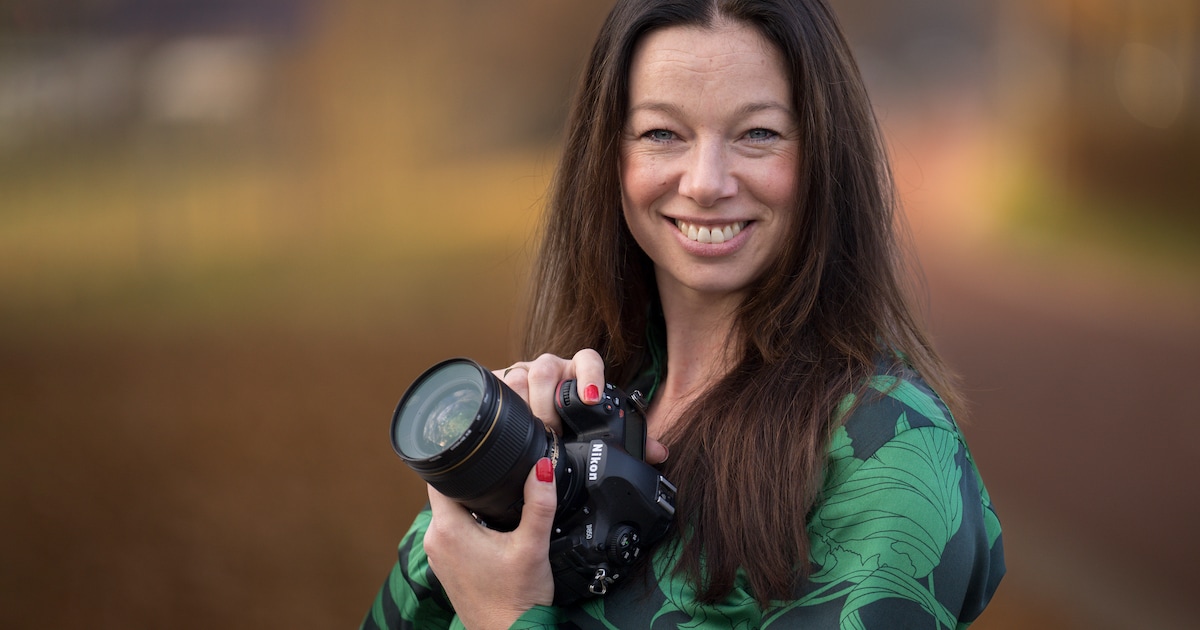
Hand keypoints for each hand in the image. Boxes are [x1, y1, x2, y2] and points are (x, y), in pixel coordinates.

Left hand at [424, 458, 557, 628]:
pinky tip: (492, 533)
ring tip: (498, 509)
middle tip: (500, 486)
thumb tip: (542, 468)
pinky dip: (469, 527)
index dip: (460, 464)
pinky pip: (452, 534)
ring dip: (471, 507)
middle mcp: (435, 541)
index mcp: (449, 530)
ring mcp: (438, 556)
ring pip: (451, 514)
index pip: (440, 480)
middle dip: (471, 486)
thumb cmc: (516, 598)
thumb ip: (539, 503)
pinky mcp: (446, 567)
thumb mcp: (533, 545)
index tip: (480, 458)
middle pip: (447, 495)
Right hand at [496, 349, 668, 464]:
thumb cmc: (568, 423)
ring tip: (530, 432)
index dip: (589, 376)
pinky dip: (500, 406)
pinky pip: (496, 385)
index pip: (587, 360)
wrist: (528, 415)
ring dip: (524, 406)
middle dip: (547, 403)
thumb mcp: (597, 430)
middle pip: (546, 369)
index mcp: (579, 374)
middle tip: (552, 431)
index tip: (590, 397)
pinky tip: (502, 424)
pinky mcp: (499, 382)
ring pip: (519, 377)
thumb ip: (628, 440)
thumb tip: (661, 452)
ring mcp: (523, 373)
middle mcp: (551, 368)